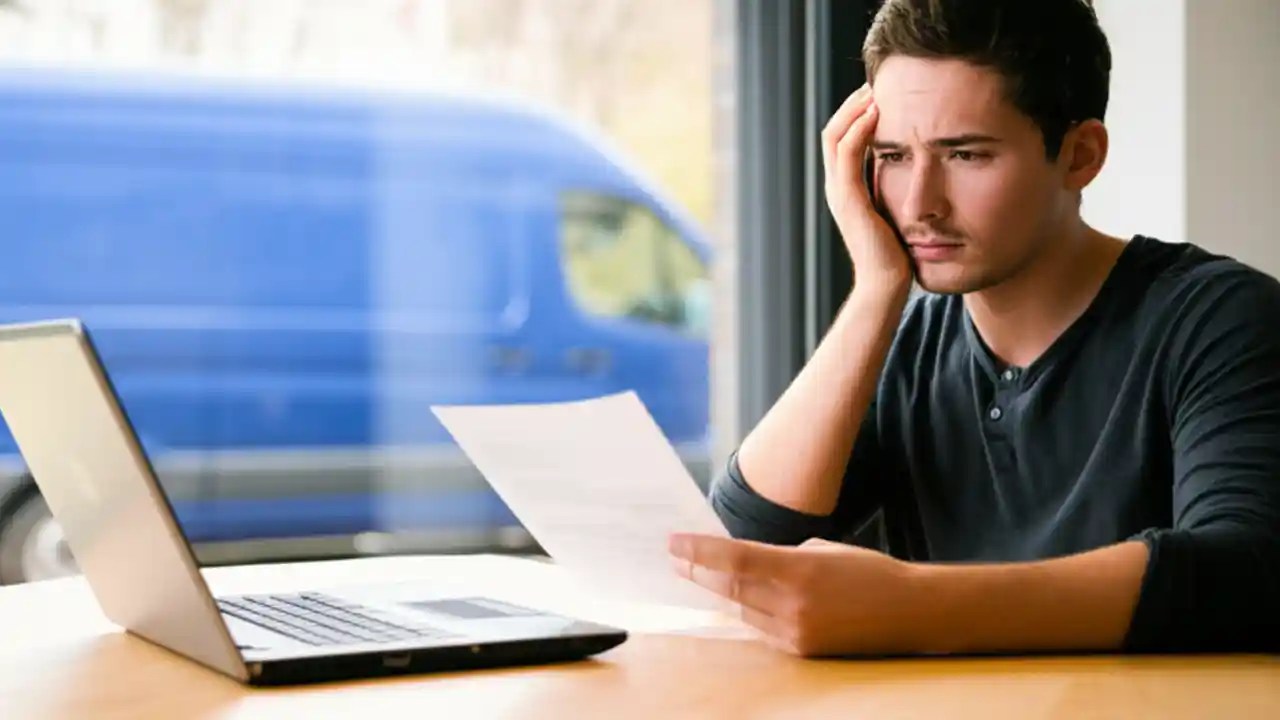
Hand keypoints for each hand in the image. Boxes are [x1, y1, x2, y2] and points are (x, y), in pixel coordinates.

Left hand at [669, 534, 923, 656]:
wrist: (910, 612)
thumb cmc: (868, 572)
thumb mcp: (823, 550)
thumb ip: (781, 556)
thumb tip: (745, 561)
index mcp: (799, 569)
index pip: (736, 559)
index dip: (700, 551)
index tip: (673, 542)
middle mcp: (793, 604)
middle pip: (731, 587)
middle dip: (698, 571)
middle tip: (674, 558)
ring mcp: (796, 631)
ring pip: (743, 609)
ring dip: (720, 591)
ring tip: (696, 574)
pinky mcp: (802, 651)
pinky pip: (762, 628)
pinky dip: (747, 611)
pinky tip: (734, 598)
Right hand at [821, 84, 910, 293]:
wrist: (887, 285)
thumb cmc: (898, 256)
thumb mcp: (897, 214)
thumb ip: (898, 192)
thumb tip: (918, 173)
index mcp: (845, 190)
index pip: (841, 140)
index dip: (857, 114)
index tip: (885, 95)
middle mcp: (836, 188)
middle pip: (832, 131)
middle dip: (854, 104)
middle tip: (879, 83)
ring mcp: (838, 192)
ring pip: (834, 135)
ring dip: (854, 109)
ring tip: (877, 90)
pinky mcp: (848, 198)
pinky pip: (846, 152)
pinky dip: (859, 128)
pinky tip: (878, 112)